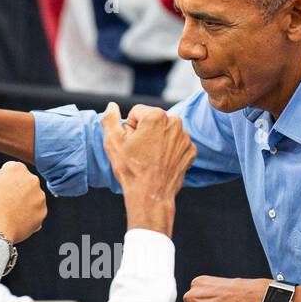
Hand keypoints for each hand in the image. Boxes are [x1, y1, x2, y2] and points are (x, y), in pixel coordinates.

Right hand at [0, 160, 46, 243]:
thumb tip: (0, 184)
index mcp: (16, 168)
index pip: (13, 170)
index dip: (5, 179)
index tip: (0, 188)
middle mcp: (32, 180)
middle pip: (26, 183)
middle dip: (19, 190)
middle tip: (7, 202)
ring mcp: (39, 197)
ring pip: (33, 198)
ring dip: (26, 204)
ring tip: (11, 214)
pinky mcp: (43, 213)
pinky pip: (36, 213)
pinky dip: (29, 217)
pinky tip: (17, 222)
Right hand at [100, 103, 195, 236]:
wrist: (150, 195)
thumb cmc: (131, 169)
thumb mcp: (113, 142)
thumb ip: (110, 119)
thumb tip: (112, 106)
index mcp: (156, 115)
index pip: (136, 112)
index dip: (129, 128)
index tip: (131, 144)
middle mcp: (175, 122)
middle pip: (152, 121)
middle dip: (144, 132)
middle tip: (139, 152)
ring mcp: (185, 137)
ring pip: (164, 132)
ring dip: (157, 141)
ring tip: (150, 159)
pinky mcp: (190, 150)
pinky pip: (176, 144)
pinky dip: (169, 151)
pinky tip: (161, 163)